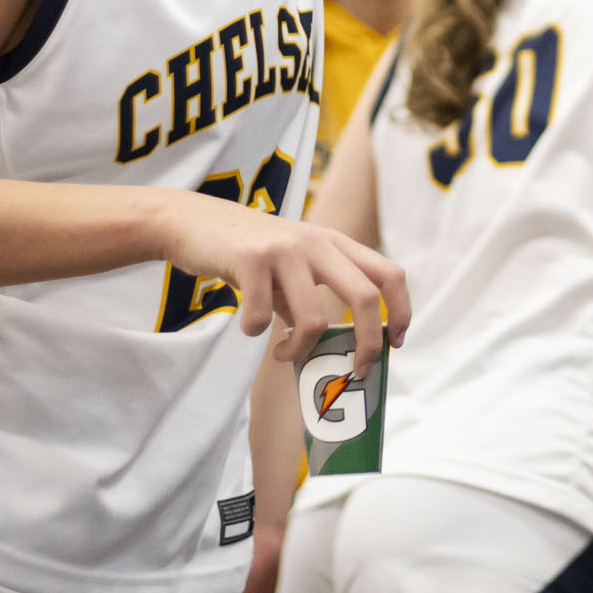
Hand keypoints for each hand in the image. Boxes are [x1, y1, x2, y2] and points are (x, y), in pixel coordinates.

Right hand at [158, 196, 408, 369]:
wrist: (192, 221)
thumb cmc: (247, 254)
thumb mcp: (291, 268)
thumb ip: (312, 299)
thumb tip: (336, 349)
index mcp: (334, 243)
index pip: (389, 273)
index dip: (401, 311)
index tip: (394, 343)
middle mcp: (317, 242)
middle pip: (366, 296)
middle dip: (367, 344)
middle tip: (356, 371)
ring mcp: (285, 249)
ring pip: (314, 318)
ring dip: (301, 350)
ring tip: (285, 354)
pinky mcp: (251, 258)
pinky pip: (262, 315)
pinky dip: (256, 331)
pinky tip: (248, 326)